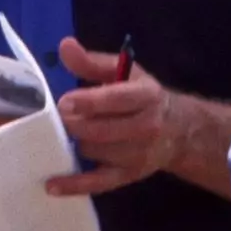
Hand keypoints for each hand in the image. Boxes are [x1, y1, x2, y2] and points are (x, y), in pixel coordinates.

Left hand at [49, 38, 188, 196]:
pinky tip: (51, 185)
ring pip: (94, 151)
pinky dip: (74, 185)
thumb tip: (65, 46)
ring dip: (76, 141)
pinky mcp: (129, 176)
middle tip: (60, 117)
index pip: (115, 100)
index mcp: (147, 96)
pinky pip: (98, 183)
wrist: (179, 130)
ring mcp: (138, 155)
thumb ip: (92, 62)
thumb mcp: (125, 72)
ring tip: (70, 132)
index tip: (64, 102)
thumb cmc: (144, 97)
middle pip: (100, 130)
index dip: (87, 102)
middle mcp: (147, 127)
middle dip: (74, 123)